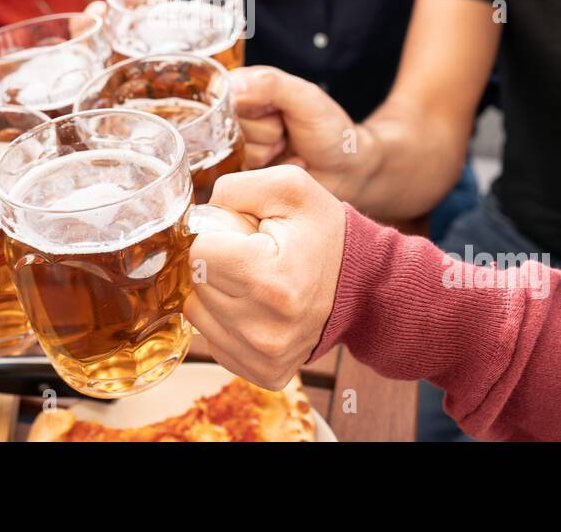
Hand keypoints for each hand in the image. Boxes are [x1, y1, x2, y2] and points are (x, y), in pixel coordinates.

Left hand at [184, 166, 346, 389]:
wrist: (364, 284)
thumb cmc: (324, 231)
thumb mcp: (288, 186)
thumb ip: (233, 188)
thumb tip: (196, 217)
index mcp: (271, 280)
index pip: (200, 252)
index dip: (221, 236)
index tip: (251, 237)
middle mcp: (266, 329)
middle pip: (197, 282)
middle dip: (219, 263)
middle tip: (256, 257)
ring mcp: (266, 356)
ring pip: (199, 313)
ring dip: (219, 293)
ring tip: (257, 282)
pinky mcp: (265, 373)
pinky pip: (214, 340)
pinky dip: (228, 321)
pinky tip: (259, 308)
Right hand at [229, 66, 366, 198]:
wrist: (345, 168)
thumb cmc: (327, 127)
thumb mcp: (304, 98)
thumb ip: (270, 85)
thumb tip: (234, 85)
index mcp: (243, 87)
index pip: (225, 97)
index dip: (252, 109)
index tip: (278, 112)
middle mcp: (233, 116)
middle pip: (228, 126)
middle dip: (265, 132)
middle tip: (286, 131)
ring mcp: (235, 146)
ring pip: (236, 151)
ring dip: (269, 152)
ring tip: (286, 146)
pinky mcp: (240, 173)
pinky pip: (241, 176)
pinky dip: (269, 173)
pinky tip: (283, 164)